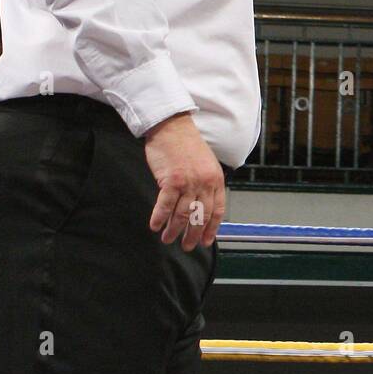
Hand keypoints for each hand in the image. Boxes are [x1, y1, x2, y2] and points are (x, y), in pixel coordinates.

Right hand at [144, 113, 225, 250]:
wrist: (173, 127)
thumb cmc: (186, 145)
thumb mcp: (206, 164)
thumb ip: (206, 184)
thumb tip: (201, 206)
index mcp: (216, 179)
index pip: (217, 210)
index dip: (211, 228)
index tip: (205, 241)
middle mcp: (205, 183)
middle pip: (200, 216)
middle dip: (193, 234)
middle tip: (186, 246)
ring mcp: (189, 182)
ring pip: (182, 214)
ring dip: (174, 230)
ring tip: (167, 239)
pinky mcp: (171, 180)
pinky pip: (166, 205)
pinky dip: (159, 217)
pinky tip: (155, 226)